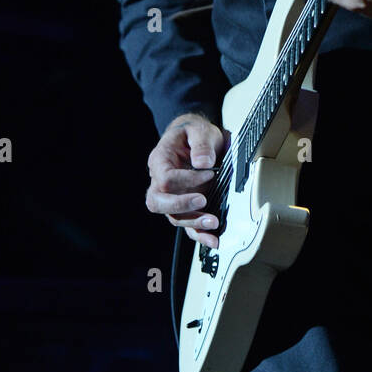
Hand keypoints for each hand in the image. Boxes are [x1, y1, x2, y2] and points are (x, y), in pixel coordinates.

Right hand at [146, 112, 226, 247]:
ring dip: (193, 222)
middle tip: (203, 201)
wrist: (196, 139)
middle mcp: (160, 181)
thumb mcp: (199, 130)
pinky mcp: (184, 207)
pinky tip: (213, 240)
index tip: (209, 174)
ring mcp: (171, 197)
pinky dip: (199, 234)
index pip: (166, 178)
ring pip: (173, 217)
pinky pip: (186, 225)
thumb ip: (201, 144)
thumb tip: (203, 163)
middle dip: (181, 205)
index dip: (187, 179)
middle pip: (158, 202)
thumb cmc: (194, 134)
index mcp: (160, 160)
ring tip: (214, 222)